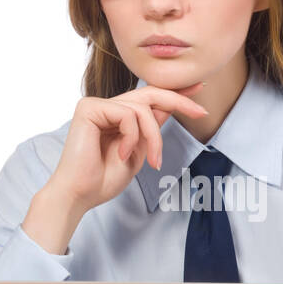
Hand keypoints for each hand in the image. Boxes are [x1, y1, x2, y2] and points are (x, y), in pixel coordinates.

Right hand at [45, 81, 208, 214]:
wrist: (80, 194)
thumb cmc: (104, 179)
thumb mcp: (139, 152)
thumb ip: (150, 129)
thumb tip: (169, 107)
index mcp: (118, 116)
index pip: (150, 98)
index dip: (175, 93)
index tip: (198, 88)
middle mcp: (107, 106)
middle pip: (150, 94)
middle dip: (179, 101)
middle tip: (202, 112)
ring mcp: (97, 105)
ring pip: (143, 109)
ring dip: (154, 138)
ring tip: (152, 161)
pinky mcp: (89, 107)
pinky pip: (127, 115)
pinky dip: (132, 137)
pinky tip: (121, 154)